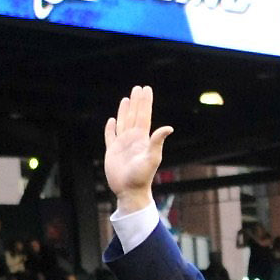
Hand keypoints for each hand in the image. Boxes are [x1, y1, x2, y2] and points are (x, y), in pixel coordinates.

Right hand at [102, 85, 170, 214]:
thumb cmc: (142, 177)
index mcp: (142, 138)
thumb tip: (168, 128)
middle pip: (134, 115)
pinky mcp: (112, 152)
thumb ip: (157, 142)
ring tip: (126, 99)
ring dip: (124, 111)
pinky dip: (110, 128)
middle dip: (136, 102)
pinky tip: (112, 120)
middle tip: (138, 88)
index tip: (146, 89)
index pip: (144, 115)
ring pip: (123, 123)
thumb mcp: (152, 158)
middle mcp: (132, 139)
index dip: (145, 102)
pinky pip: (110, 136)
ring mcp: (122, 145)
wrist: (130, 192)